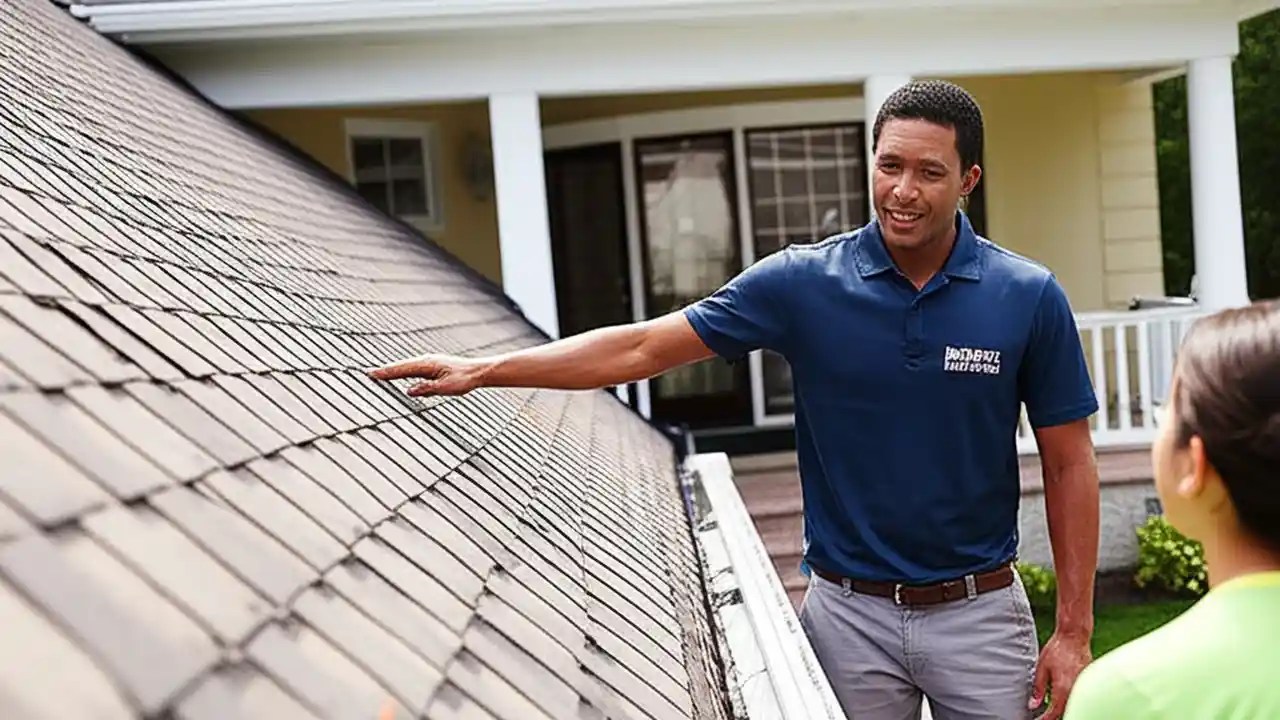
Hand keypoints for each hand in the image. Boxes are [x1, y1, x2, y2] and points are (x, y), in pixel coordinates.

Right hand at [366, 353, 487, 396]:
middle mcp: (426, 361)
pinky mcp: (433, 365)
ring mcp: (430, 362)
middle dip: (385, 370)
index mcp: (427, 365)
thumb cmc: (465, 380)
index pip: (401, 370)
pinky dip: (403, 370)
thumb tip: (409, 390)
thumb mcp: (446, 388)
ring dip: (393, 369)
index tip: (371, 374)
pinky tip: (400, 373)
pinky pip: (413, 367)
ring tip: (379, 374)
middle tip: (368, 373)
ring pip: (406, 365)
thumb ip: (427, 389)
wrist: (478, 371)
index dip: (386, 373)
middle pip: (401, 366)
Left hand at [1029, 631, 1091, 718]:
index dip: (1044, 719)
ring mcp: (1083, 687)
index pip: (1054, 713)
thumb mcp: (1041, 667)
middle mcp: (1075, 690)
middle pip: (1064, 713)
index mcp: (1062, 688)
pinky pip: (1077, 697)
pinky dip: (1068, 701)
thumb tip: (1033, 704)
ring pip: (1071, 706)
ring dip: (1061, 710)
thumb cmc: (1057, 649)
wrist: (1075, 636)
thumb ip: (1038, 688)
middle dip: (1052, 717)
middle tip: (1041, 716)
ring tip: (1048, 710)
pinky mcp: (1086, 683)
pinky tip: (1059, 699)